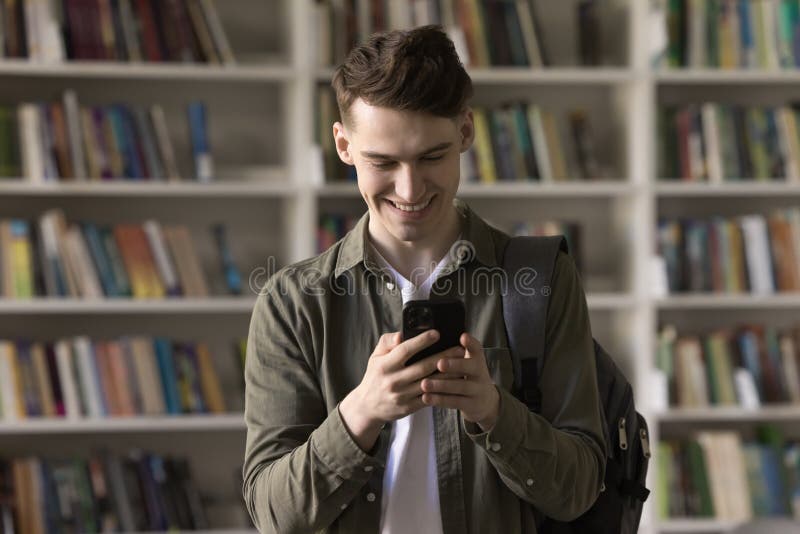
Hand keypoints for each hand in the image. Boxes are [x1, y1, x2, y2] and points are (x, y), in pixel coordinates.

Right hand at [339, 330, 464, 450]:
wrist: (367, 407)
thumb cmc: (375, 376)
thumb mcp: (375, 357)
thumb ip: (387, 341)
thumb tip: (401, 334)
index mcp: (385, 365)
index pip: (405, 350)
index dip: (421, 341)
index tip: (437, 333)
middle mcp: (393, 380)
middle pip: (423, 367)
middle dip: (444, 357)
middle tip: (460, 349)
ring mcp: (402, 395)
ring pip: (430, 383)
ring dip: (448, 374)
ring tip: (462, 365)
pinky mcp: (408, 407)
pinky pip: (429, 398)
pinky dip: (442, 390)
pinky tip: (454, 382)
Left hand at [420, 333, 499, 431]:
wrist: (486, 402)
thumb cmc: (469, 377)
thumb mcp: (469, 363)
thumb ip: (455, 353)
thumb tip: (430, 337)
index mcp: (477, 359)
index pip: (476, 349)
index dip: (471, 343)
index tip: (463, 337)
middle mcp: (480, 373)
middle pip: (469, 368)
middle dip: (454, 365)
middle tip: (440, 363)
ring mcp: (477, 390)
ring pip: (459, 386)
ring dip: (441, 385)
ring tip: (424, 384)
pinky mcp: (471, 405)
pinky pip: (454, 402)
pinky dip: (439, 400)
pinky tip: (426, 397)